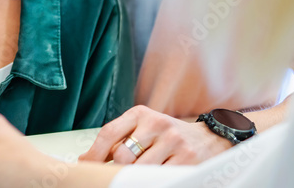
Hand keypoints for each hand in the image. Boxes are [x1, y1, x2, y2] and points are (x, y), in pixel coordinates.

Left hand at [80, 105, 231, 165]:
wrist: (209, 139)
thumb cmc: (168, 136)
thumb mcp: (144, 129)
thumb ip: (119, 140)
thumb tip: (88, 159)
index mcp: (141, 113)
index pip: (109, 132)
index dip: (93, 153)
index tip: (84, 165)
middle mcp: (156, 124)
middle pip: (122, 154)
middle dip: (115, 169)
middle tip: (113, 176)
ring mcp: (173, 141)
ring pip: (140, 169)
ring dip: (134, 177)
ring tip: (135, 177)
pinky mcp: (186, 159)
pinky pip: (160, 177)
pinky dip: (151, 181)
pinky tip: (151, 179)